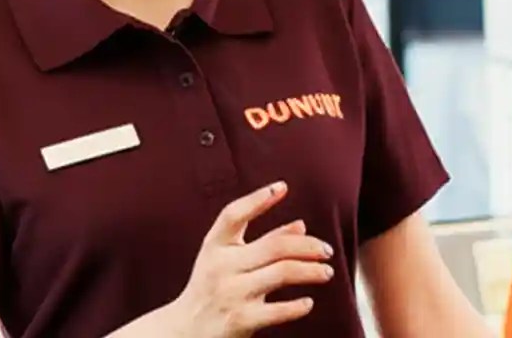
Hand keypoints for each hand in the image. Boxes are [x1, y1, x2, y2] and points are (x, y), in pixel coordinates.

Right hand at [167, 182, 334, 337]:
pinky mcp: (240, 320)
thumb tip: (301, 226)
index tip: (282, 187)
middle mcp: (221, 266)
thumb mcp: (228, 260)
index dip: (257, 199)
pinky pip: (278, 310)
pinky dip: (297, 306)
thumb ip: (264, 242)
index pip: (233, 215)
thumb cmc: (211, 288)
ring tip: (327, 272)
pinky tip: (308, 302)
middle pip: (275, 246)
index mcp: (215, 246)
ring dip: (311, 271)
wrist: (184, 331)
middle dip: (308, 246)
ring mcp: (231, 293)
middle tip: (327, 250)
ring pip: (282, 273)